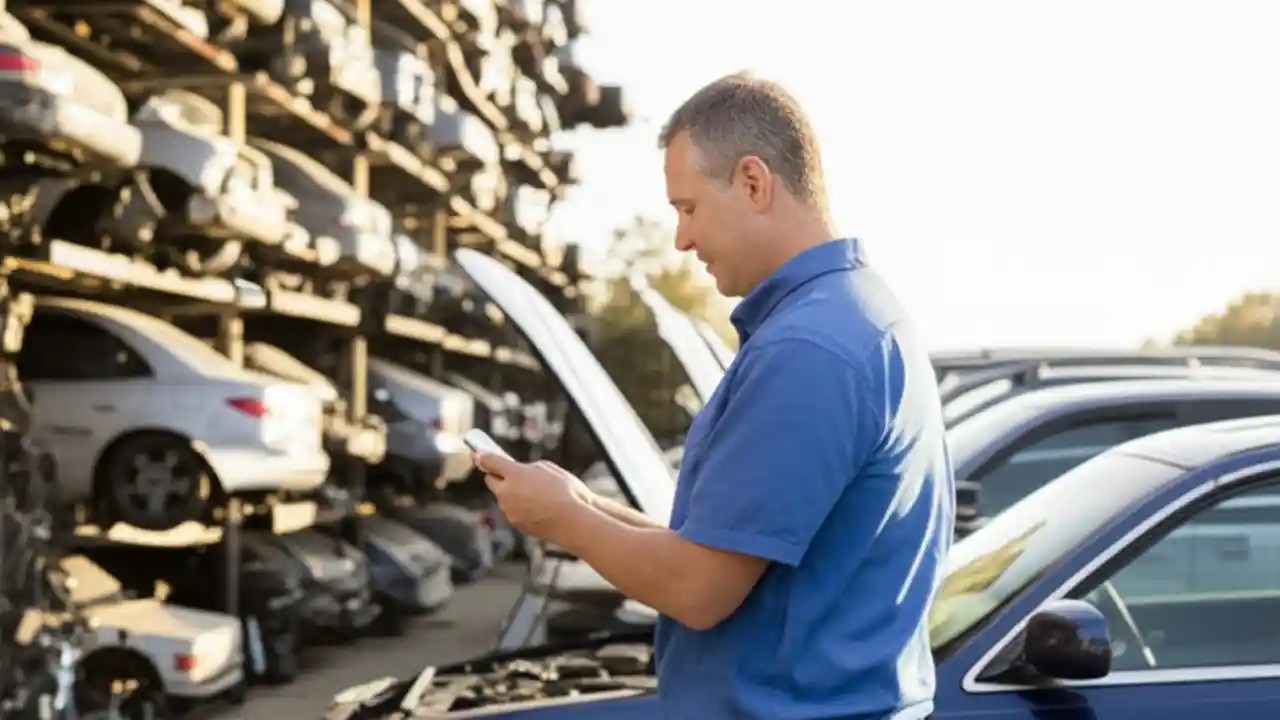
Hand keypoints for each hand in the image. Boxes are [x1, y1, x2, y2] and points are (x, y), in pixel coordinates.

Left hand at [475, 454, 594, 543]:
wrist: (573, 521)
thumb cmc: (565, 491)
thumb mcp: (548, 469)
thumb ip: (528, 468)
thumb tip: (521, 472)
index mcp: (513, 474)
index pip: (490, 461)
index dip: (483, 457)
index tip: (479, 454)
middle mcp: (506, 492)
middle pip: (491, 481)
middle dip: (498, 476)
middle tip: (507, 473)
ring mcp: (509, 510)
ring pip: (504, 498)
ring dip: (513, 494)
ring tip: (536, 494)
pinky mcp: (516, 524)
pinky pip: (514, 512)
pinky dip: (522, 509)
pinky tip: (540, 508)